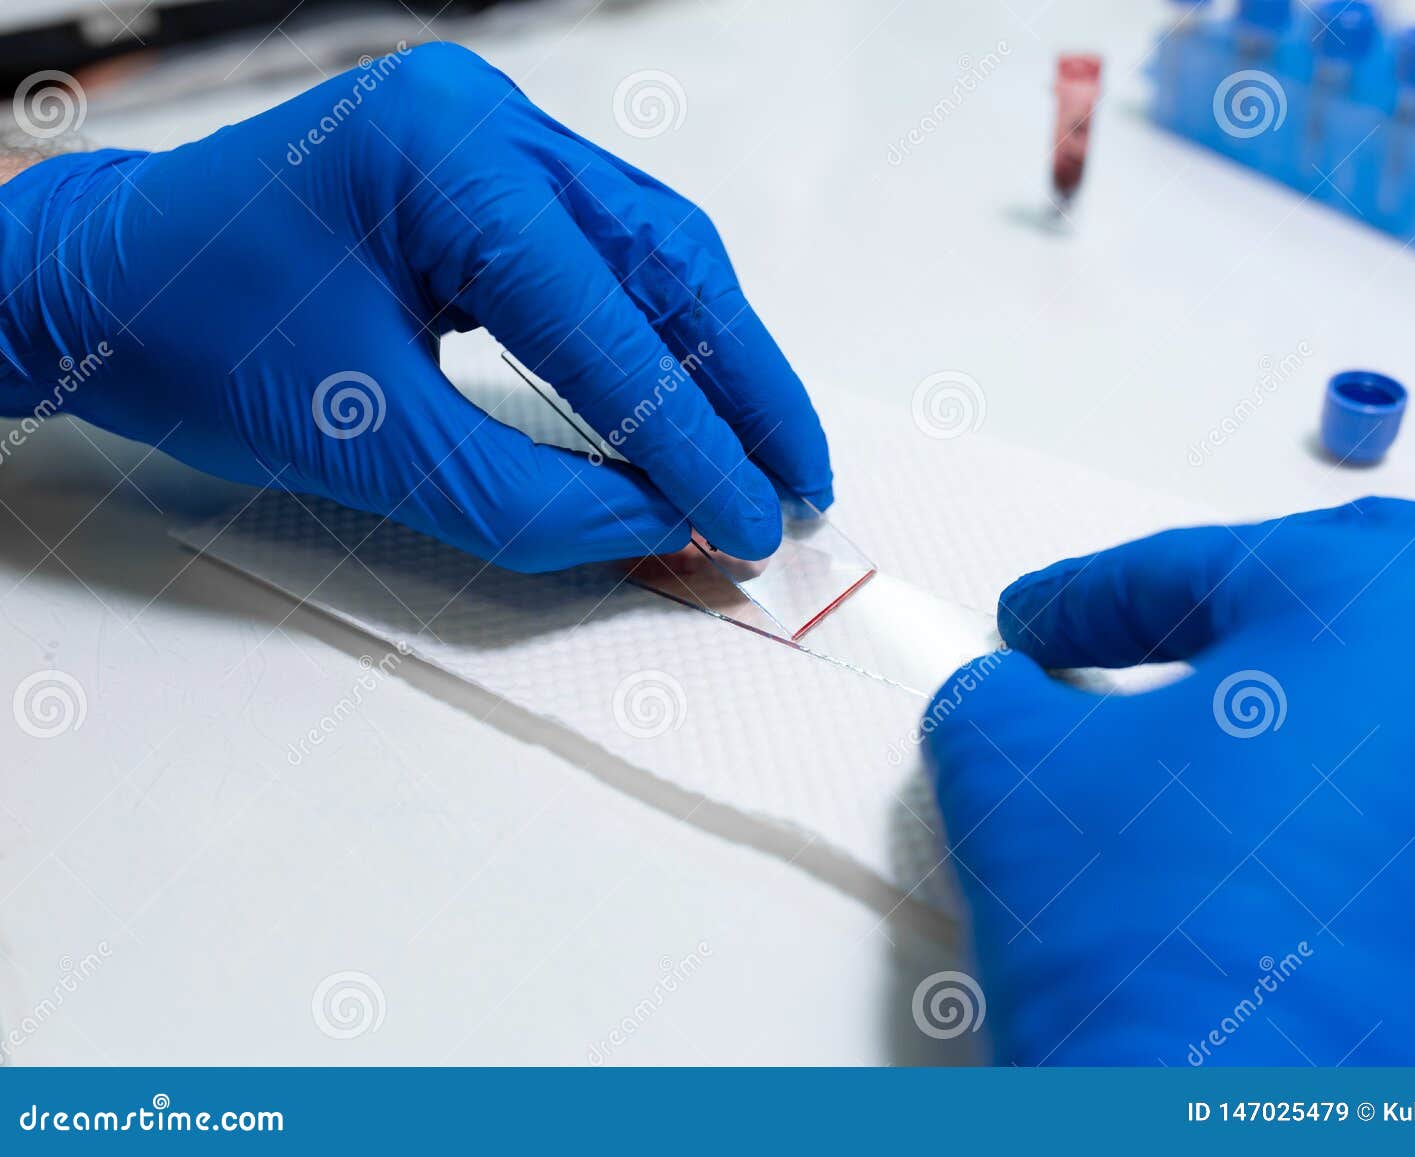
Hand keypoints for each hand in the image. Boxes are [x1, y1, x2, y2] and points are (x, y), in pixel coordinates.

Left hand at [0, 42, 830, 568]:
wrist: (102, 284)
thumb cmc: (196, 346)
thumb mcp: (369, 448)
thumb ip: (533, 499)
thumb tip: (668, 526)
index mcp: (440, 157)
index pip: (606, 317)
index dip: (689, 436)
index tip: (746, 519)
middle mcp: (483, 119)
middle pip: (667, 256)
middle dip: (744, 382)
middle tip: (800, 480)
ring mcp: (491, 130)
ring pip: (657, 244)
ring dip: (723, 354)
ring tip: (773, 449)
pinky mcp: (491, 164)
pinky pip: (612, 245)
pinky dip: (665, 329)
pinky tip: (704, 392)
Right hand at [926, 498, 1414, 1065]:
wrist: (1247, 1146)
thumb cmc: (1166, 955)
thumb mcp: (1017, 783)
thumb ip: (996, 701)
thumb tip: (998, 696)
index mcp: (1397, 598)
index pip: (1206, 569)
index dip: (1092, 597)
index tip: (1038, 626)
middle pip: (1351, 621)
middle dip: (1238, 633)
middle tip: (1151, 661)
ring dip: (1313, 746)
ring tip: (1213, 802)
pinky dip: (1377, 852)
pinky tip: (1292, 902)